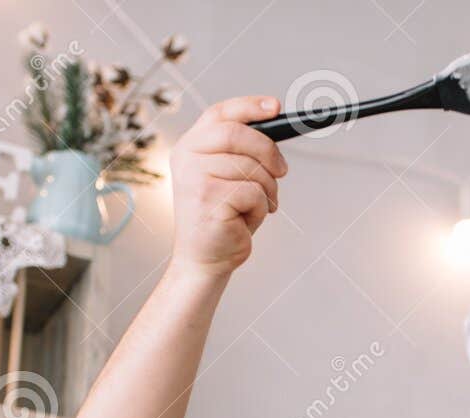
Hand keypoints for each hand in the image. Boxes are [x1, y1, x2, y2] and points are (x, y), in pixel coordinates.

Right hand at [168, 95, 288, 277]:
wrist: (205, 260)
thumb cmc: (223, 218)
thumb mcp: (229, 177)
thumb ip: (242, 152)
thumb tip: (274, 125)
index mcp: (190, 147)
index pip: (219, 114)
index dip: (249, 106)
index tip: (275, 107)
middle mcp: (187, 157)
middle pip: (238, 134)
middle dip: (268, 152)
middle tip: (283, 171)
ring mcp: (195, 177)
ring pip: (251, 167)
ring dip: (267, 190)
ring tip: (259, 206)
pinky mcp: (208, 199)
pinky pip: (253, 192)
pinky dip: (260, 208)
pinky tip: (246, 220)